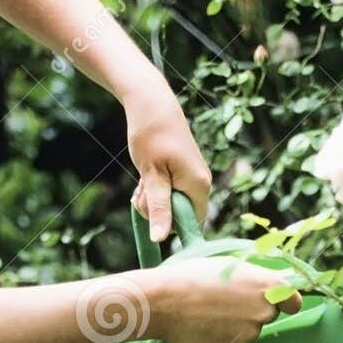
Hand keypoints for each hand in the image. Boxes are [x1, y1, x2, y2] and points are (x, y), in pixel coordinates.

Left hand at [126, 81, 211, 241]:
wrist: (152, 103)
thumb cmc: (151, 136)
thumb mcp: (152, 177)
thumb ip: (158, 208)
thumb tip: (160, 239)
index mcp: (199, 186)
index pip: (191, 225)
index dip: (169, 224)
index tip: (150, 208)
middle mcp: (202, 183)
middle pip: (180, 215)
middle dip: (157, 210)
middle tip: (140, 191)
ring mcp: (194, 176)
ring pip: (172, 203)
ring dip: (153, 199)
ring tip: (142, 179)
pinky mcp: (185, 171)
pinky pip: (171, 191)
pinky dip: (156, 188)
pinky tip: (147, 175)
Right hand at [146, 258, 302, 342]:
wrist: (164, 302)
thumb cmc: (193, 277)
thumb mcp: (229, 266)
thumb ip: (256, 277)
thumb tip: (277, 282)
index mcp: (266, 285)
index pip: (293, 301)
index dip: (286, 302)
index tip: (279, 304)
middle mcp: (264, 311)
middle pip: (267, 315)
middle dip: (252, 310)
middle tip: (225, 304)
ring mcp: (252, 334)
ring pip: (251, 331)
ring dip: (237, 326)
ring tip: (210, 314)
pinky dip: (228, 341)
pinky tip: (209, 329)